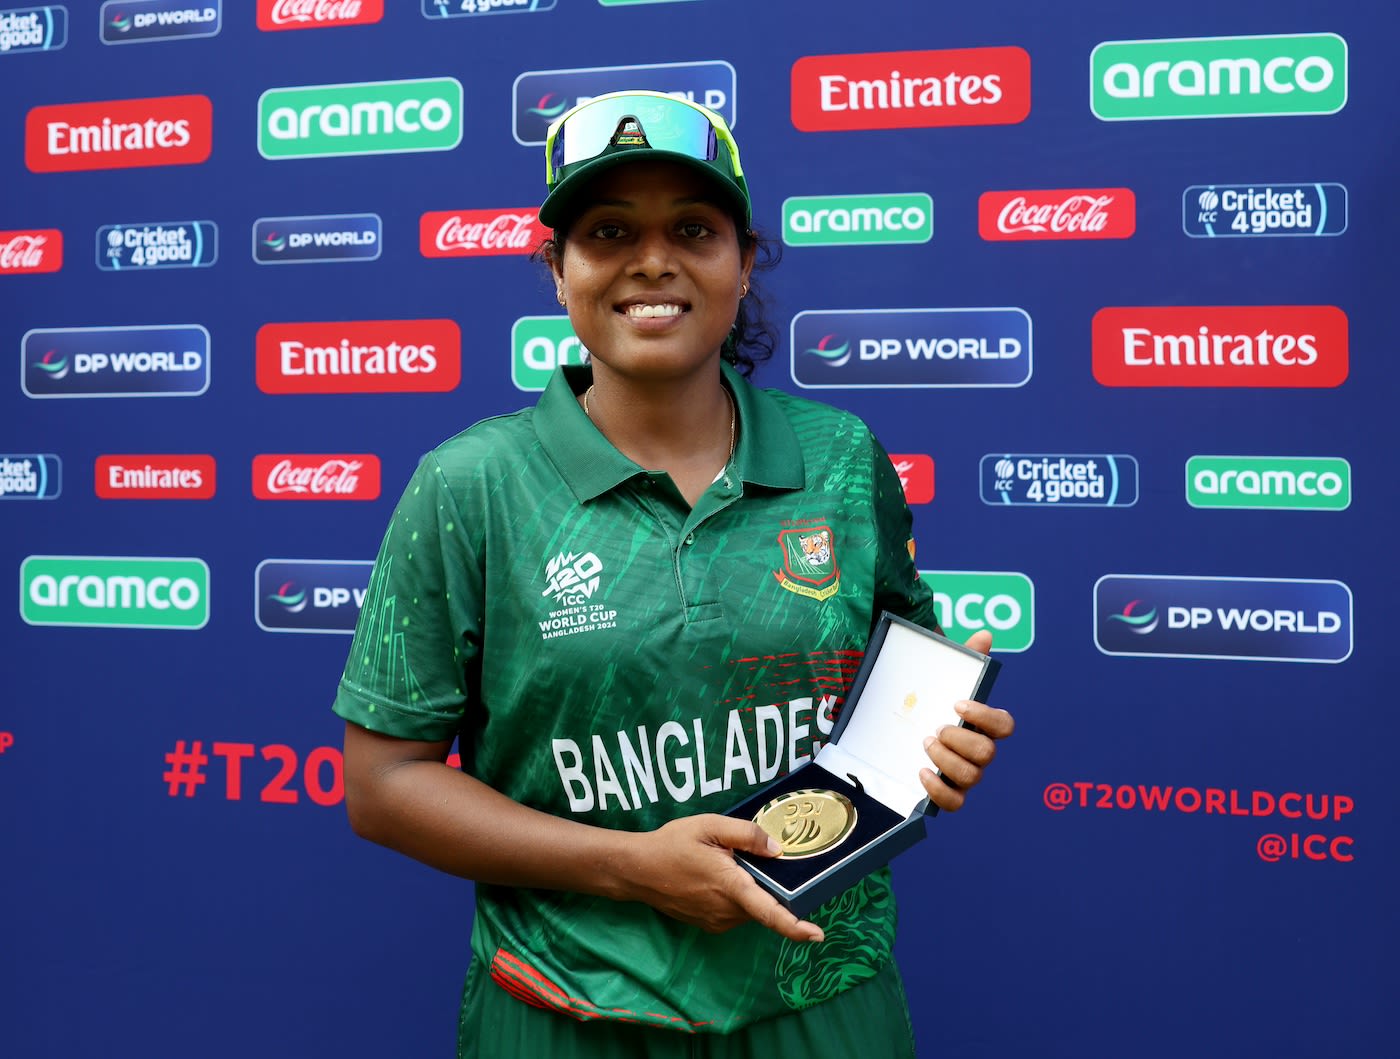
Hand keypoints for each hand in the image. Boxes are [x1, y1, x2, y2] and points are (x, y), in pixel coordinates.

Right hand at [624, 814, 824, 943]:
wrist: (637, 870)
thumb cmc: (672, 843)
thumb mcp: (709, 826)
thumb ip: (746, 834)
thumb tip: (777, 850)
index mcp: (731, 886)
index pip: (769, 912)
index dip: (795, 927)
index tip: (817, 935)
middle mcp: (726, 911)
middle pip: (763, 904)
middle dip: (766, 886)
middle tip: (744, 859)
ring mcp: (717, 921)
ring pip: (749, 908)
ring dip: (748, 890)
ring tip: (723, 864)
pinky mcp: (708, 924)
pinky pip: (734, 912)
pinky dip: (735, 896)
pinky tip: (714, 877)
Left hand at [919, 630, 1014, 810]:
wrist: (908, 721)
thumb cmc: (934, 700)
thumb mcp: (946, 676)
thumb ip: (966, 657)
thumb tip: (984, 635)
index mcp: (985, 724)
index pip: (1004, 725)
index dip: (985, 716)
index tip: (958, 703)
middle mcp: (980, 751)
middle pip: (987, 753)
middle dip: (959, 740)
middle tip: (936, 728)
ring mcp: (966, 773)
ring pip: (972, 777)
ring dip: (946, 760)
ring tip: (925, 744)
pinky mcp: (948, 791)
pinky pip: (954, 802)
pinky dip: (938, 790)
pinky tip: (921, 771)